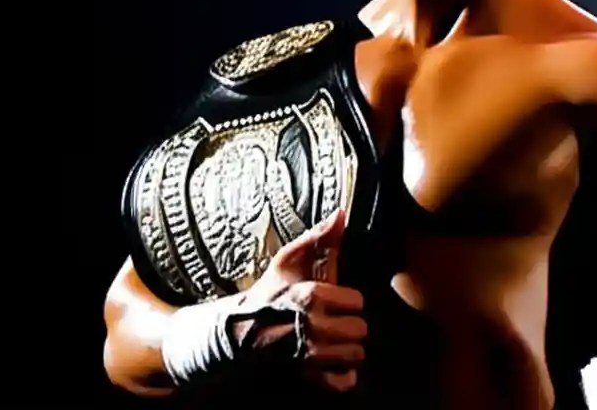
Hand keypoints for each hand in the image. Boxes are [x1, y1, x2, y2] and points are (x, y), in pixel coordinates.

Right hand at [236, 208, 366, 391]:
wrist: (236, 335)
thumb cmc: (266, 297)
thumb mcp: (287, 263)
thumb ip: (318, 239)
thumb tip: (341, 214)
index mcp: (309, 296)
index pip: (357, 301)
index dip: (349, 301)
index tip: (337, 301)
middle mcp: (310, 327)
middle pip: (360, 330)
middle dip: (351, 327)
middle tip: (337, 323)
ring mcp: (308, 356)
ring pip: (355, 355)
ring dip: (348, 350)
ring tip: (334, 342)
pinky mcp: (305, 379)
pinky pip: (343, 382)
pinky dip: (342, 376)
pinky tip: (333, 364)